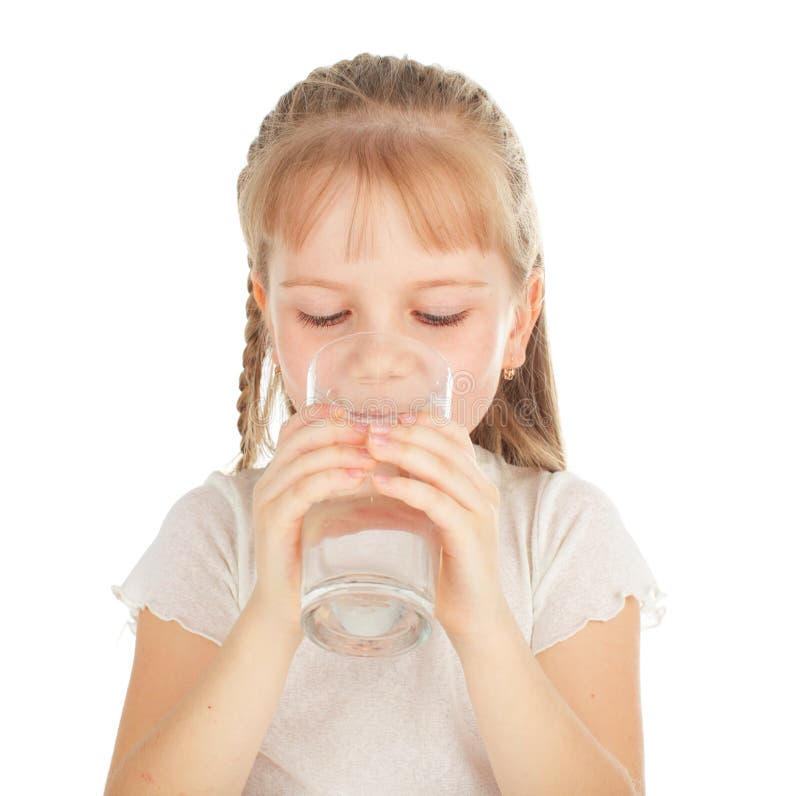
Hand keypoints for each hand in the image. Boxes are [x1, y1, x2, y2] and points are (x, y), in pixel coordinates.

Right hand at [250, 403, 377, 642]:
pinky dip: (330, 478)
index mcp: (282, 474)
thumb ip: (347, 484)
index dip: (328, 415)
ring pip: (303, 459)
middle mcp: (269, 480)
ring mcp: (268, 500)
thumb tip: (388, 459)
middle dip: (342, 430)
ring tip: (374, 455)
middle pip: (302, 436)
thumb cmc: (315, 559)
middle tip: (376, 433)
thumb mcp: (331, 512)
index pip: (298, 428)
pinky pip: (301, 489)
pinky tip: (356, 478)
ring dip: (342, 452)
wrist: (288, 606)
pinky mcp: (273, 523)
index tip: (363, 415)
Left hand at [365, 411, 514, 651]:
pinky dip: (407, 487)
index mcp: (475, 484)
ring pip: (442, 468)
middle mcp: (483, 491)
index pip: (454, 436)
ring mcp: (480, 512)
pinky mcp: (470, 535)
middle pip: (445, 446)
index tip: (385, 419)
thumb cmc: (445, 571)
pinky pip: (437, 501)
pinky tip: (380, 483)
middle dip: (405, 432)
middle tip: (368, 429)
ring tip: (369, 447)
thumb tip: (370, 472)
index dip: (421, 422)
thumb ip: (413, 496)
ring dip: (402, 452)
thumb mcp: (428, 523)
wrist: (474, 618)